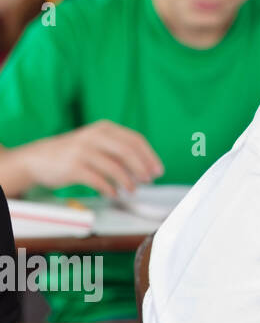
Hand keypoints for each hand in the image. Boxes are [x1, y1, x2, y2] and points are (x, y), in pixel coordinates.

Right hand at [14, 120, 163, 196]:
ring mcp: (83, 151)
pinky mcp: (73, 167)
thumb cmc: (74, 153)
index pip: (135, 140)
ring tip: (132, 190)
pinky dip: (109, 189)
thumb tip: (146, 167)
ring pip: (115, 167)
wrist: (38, 158)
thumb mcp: (96, 143)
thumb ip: (118, 150)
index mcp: (104, 128)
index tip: (158, 170)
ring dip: (127, 182)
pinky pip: (98, 180)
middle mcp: (94, 136)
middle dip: (143, 169)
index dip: (150, 157)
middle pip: (128, 152)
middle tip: (149, 181)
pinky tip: (113, 194)